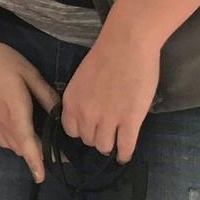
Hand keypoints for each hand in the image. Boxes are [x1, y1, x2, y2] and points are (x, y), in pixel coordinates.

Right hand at [0, 27, 60, 181]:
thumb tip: (61, 112)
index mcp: (16, 115)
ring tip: (42, 146)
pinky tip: (22, 133)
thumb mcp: (29, 74)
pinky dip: (15, 142)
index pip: (29, 147)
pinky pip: (4, 138)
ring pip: (12, 145)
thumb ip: (46, 95)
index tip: (42, 179)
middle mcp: (3, 123)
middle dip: (37, 157)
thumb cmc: (0, 61)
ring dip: (26, 149)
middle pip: (22, 150)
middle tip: (59, 154)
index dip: (37, 164)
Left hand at [59, 22, 159, 161]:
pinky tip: (125, 156)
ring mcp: (108, 119)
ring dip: (110, 147)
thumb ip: (82, 98)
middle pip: (87, 140)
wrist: (127, 44)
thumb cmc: (106, 56)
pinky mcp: (130, 120)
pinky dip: (125, 154)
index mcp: (71, 102)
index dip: (81, 131)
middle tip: (106, 135)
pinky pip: (125, 146)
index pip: (70, 130)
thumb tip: (88, 113)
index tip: (89, 130)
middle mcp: (85, 114)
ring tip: (116, 144)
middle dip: (96, 139)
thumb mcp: (82, 80)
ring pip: (104, 146)